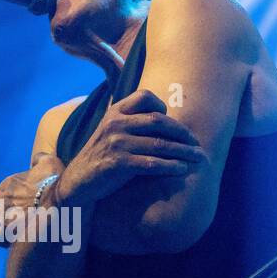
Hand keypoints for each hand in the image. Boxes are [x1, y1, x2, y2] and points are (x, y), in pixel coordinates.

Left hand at [0, 154, 65, 246]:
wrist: (60, 199)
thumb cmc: (56, 180)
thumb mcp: (49, 161)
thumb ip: (39, 159)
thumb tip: (36, 161)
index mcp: (10, 182)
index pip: (3, 188)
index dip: (12, 193)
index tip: (23, 197)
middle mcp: (4, 197)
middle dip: (2, 206)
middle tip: (15, 211)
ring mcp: (5, 214)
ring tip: (10, 223)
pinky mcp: (10, 230)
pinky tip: (3, 238)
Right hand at [55, 89, 205, 206]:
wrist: (78, 181)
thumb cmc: (101, 158)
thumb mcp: (111, 133)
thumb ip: (132, 123)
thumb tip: (165, 121)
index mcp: (114, 112)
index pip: (145, 96)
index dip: (163, 107)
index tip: (173, 124)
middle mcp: (115, 123)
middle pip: (158, 120)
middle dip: (182, 133)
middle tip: (197, 144)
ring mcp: (116, 142)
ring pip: (159, 143)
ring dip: (183, 151)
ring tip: (198, 158)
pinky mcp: (118, 163)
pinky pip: (152, 163)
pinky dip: (171, 166)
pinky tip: (182, 170)